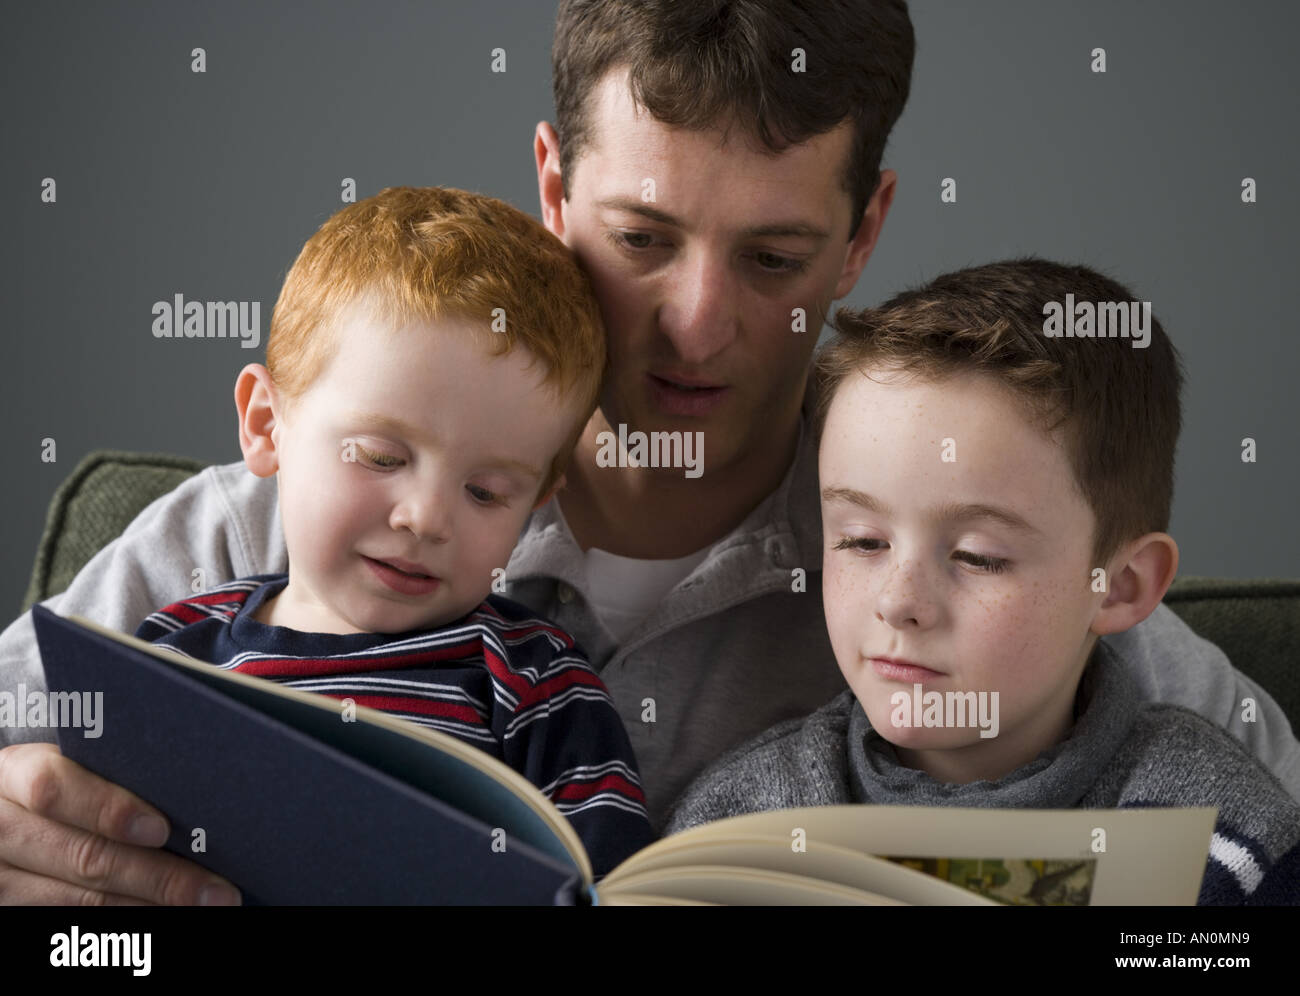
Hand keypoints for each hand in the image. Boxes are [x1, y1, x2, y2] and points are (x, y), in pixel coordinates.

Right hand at [0, 743, 240, 904]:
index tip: (160, 830)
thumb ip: (110, 771)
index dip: (109, 809)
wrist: (6, 815)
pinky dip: (123, 922)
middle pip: (82, 856)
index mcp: (12, 773)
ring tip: (202, 906)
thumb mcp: (69, 765)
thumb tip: (190, 790)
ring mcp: (0, 876)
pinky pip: (68, 922)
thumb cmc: (61, 781)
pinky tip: (161, 917)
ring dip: (147, 906)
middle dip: (157, 875)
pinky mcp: (7, 908)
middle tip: (214, 889)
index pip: (54, 787)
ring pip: (77, 900)